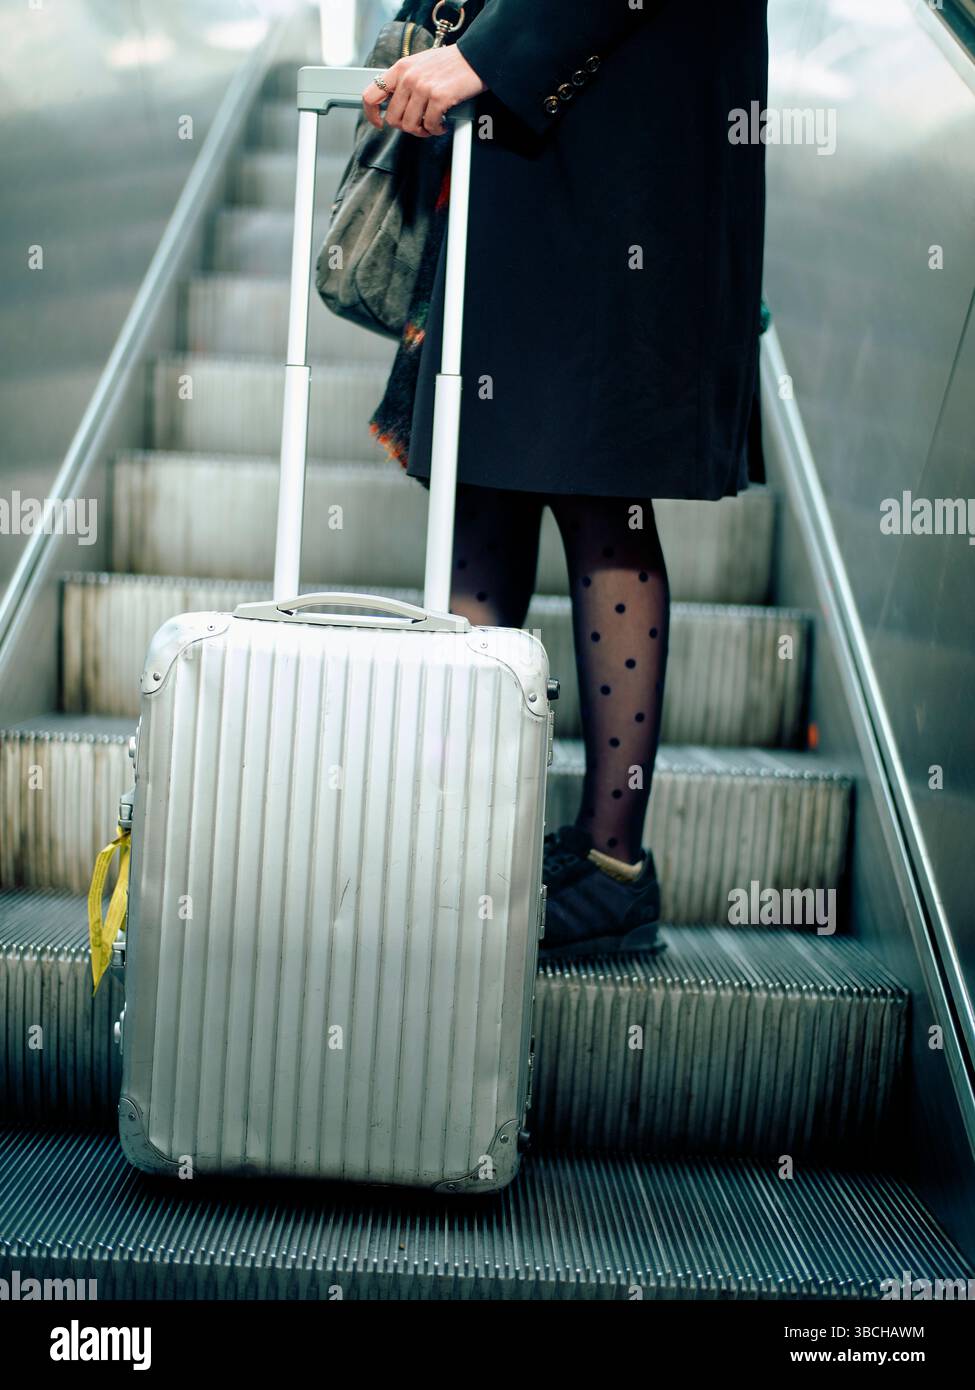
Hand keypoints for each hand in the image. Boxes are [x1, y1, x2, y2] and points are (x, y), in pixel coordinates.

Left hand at [362, 45, 486, 137]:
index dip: (372, 115)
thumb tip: (395, 103)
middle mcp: (408, 77)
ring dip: (422, 131)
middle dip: (406, 127)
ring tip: (432, 124)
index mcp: (400, 68)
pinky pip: (429, 126)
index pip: (372, 95)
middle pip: (393, 118)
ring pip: (409, 126)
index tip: (379, 123)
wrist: (475, 58)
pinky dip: (436, 130)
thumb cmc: (450, 64)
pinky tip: (442, 123)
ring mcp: (422, 87)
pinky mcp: (438, 98)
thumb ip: (404, 81)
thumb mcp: (419, 65)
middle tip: (418, 125)